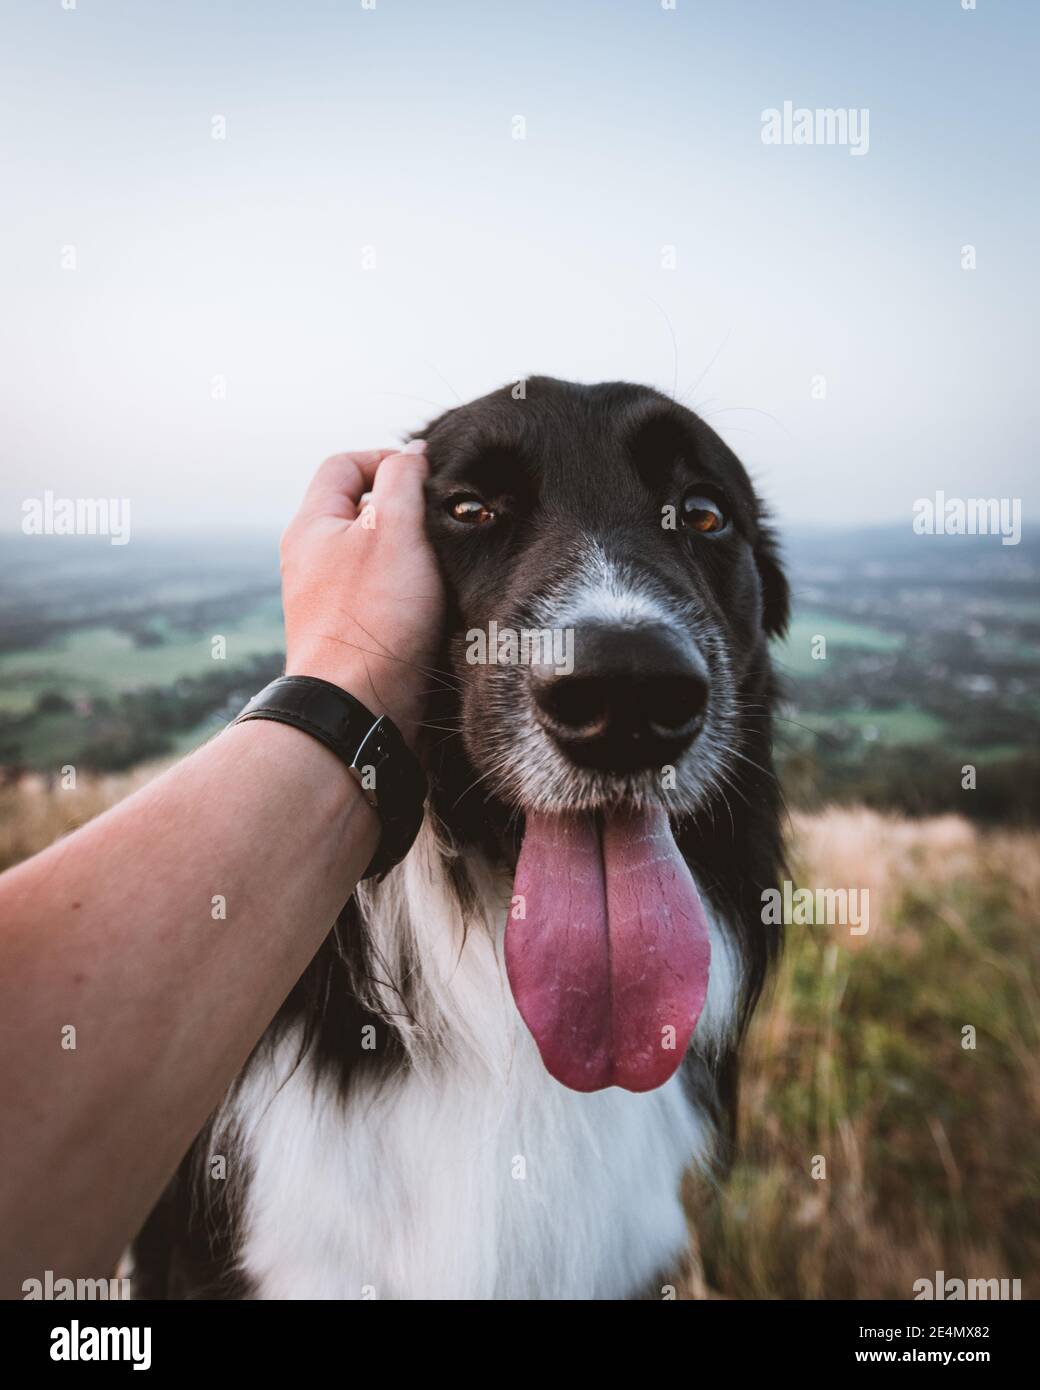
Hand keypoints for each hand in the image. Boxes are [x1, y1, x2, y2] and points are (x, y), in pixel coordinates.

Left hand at [281, 442, 444, 747]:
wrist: (357, 708)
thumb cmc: (376, 617)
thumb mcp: (395, 530)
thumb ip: (404, 481)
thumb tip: (412, 453)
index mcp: (312, 526)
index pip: (343, 465)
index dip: (387, 460)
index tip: (427, 480)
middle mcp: (310, 560)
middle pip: (359, 510)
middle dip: (403, 511)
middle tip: (441, 525)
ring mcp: (326, 600)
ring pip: (372, 556)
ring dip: (410, 555)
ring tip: (443, 567)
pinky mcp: (347, 635)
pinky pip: (378, 596)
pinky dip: (406, 592)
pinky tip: (434, 606)